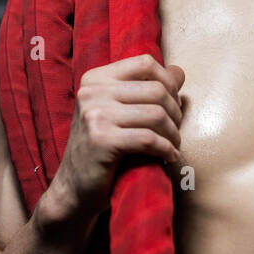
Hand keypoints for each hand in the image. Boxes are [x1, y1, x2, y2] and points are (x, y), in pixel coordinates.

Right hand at [48, 54, 184, 221]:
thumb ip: (146, 89)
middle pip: (156, 90)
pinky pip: (149, 139)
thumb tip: (179, 71)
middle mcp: (91, 92)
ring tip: (172, 145)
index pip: (145, 64)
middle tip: (175, 130)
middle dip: (175, 112)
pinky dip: (166, 149)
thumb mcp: (118, 112)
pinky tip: (168, 157)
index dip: (168, 83)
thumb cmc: (101, 149)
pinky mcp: (101, 140)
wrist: (74, 189)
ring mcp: (94, 115)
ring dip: (173, 134)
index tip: (173, 105)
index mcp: (95, 79)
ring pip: (156, 114)